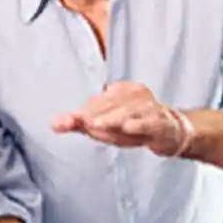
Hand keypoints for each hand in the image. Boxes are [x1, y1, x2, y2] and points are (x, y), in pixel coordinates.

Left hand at [51, 81, 185, 155]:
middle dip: (96, 114)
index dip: (87, 110)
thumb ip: (79, 123)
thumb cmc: (132, 125)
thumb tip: (53, 124)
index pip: (100, 99)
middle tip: (82, 123)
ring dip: (113, 118)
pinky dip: (139, 124)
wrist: (169, 133)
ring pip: (129, 112)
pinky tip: (128, 128)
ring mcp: (150, 108)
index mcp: (122, 90)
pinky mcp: (161, 123)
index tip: (75, 120)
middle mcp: (136, 94)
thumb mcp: (105, 125)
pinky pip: (149, 122)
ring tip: (95, 125)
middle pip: (112, 104)